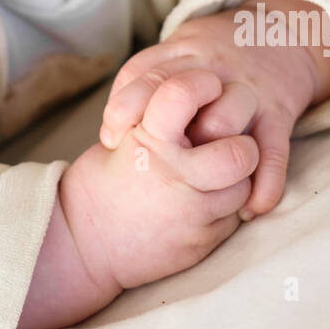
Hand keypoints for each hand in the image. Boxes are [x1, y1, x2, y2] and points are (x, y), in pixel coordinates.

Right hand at [64, 67, 259, 293]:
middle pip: (239, 152)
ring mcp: (192, 213)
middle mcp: (174, 174)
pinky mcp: (202, 243)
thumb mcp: (122, 140)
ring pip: (244, 187)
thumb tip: (196, 96)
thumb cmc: (102, 184)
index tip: (208, 87)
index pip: (186, 92)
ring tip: (214, 177)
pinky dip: (225, 208)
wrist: (86, 244)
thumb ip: (159, 122)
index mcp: (148, 141)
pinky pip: (233, 217)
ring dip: (237, 180)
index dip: (204, 84)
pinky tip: (204, 204)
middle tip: (231, 143)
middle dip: (243, 145)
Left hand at [98, 7, 318, 220]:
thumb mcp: (178, 52)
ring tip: (200, 184)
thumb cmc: (214, 57)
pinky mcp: (279, 111)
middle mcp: (213, 67)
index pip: (142, 72)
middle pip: (179, 93)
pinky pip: (274, 151)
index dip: (121, 107)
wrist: (280, 32)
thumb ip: (145, 82)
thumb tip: (108, 134)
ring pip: (226, 119)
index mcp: (182, 51)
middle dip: (158, 129)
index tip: (111, 138)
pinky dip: (266, 183)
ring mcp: (249, 89)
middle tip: (146, 162)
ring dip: (212, 155)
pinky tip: (251, 209)